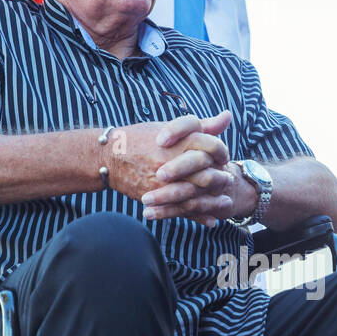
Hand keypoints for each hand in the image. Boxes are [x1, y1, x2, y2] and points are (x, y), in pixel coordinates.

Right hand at [106, 111, 232, 224]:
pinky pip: (182, 209)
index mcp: (178, 139)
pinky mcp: (157, 196)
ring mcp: (164, 180)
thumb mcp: (170, 127)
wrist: (108, 157)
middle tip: (228, 180)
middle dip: (221, 178)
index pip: (211, 146)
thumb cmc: (141, 138)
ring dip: (214, 200)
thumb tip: (227, 116)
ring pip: (197, 193)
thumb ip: (202, 125)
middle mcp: (172, 159)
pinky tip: (212, 219)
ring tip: (225, 201)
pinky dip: (200, 216)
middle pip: (207, 172)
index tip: (224, 158)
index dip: (222, 152)